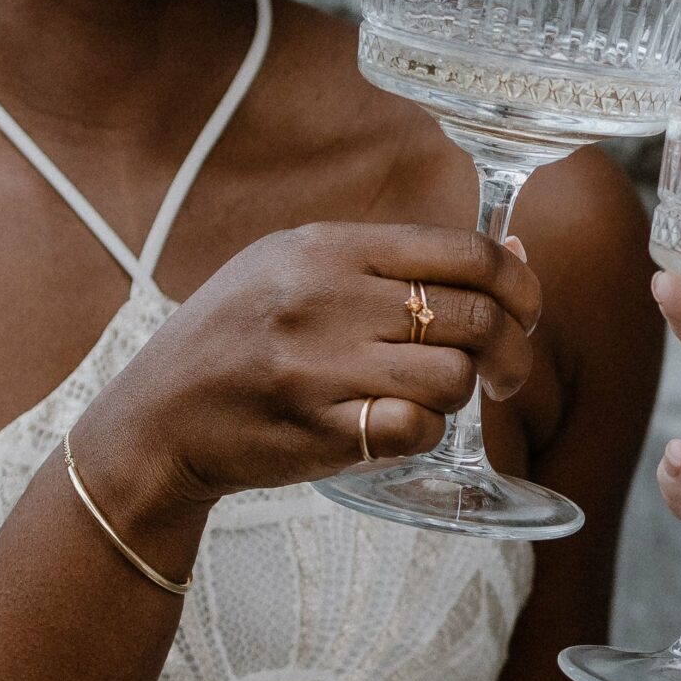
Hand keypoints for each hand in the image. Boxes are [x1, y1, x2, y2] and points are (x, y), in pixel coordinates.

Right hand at [75, 222, 539, 527]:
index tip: (525, 312)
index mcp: (324, 247)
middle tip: (502, 372)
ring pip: (453, 377)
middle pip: (475, 317)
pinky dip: (422, 433)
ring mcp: (318, 366)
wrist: (156, 417)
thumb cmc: (233, 340)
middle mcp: (323, 298)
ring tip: (429, 397)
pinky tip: (398, 427)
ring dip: (458, 395)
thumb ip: (392, 262)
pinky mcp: (316, 430)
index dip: (520, 286)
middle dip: (511, 351)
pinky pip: (416, 430)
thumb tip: (515, 257)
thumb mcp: (291, 268)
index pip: (466, 252)